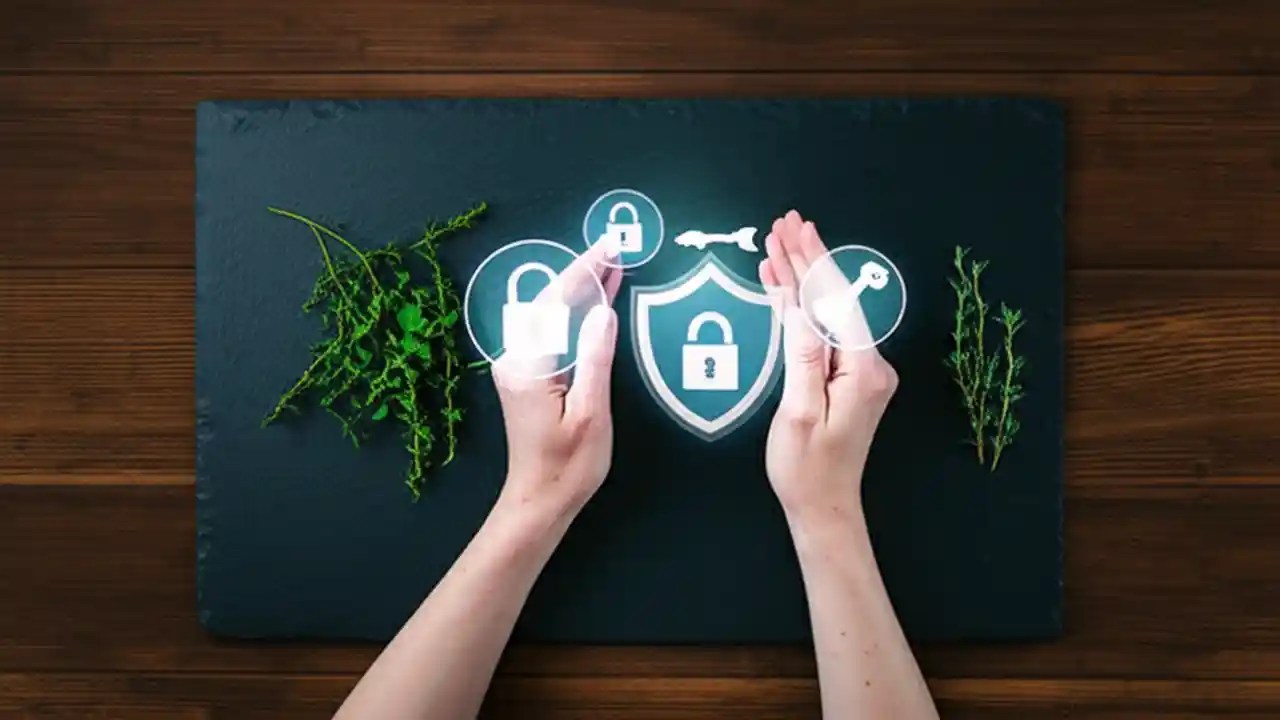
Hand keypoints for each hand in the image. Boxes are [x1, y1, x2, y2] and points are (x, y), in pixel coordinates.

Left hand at [492, 243, 622, 517]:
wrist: (539, 502)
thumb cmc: (568, 465)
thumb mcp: (591, 413)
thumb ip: (596, 358)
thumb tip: (604, 311)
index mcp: (529, 365)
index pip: (555, 303)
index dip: (583, 272)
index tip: (608, 249)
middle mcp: (516, 360)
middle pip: (548, 303)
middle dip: (582, 274)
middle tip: (615, 249)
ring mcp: (519, 368)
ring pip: (549, 316)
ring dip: (579, 291)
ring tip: (611, 267)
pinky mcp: (528, 377)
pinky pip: (551, 334)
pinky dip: (574, 314)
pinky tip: (596, 304)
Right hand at [759, 210, 898, 521]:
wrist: (823, 507)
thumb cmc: (807, 468)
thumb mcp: (800, 410)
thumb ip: (801, 354)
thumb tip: (797, 306)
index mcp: (862, 369)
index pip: (834, 301)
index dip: (812, 262)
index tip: (793, 231)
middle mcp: (869, 365)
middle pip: (834, 299)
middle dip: (808, 259)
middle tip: (784, 223)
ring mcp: (860, 371)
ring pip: (827, 312)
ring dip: (801, 278)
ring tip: (777, 244)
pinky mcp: (847, 379)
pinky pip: (823, 332)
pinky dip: (801, 308)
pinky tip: (782, 287)